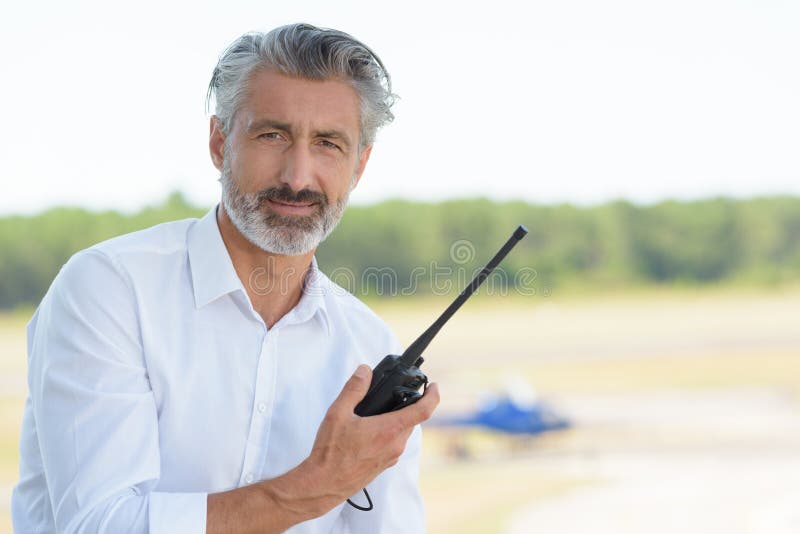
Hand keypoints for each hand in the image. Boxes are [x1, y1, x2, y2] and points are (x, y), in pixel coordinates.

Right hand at [302, 364, 439, 508]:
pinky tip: (368, 431)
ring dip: (395, 420)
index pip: (424, 410)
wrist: (324, 484)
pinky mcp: (384, 465)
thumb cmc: (331, 452)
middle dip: (406, 405)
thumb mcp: (338, 413)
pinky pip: (393, 444)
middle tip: (393, 395)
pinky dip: (388, 433)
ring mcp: (391, 457)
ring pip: (402, 432)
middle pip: (411, 419)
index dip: (433, 395)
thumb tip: (364, 371)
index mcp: (390, 429)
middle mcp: (396, 444)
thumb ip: (354, 389)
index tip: (434, 386)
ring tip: (376, 413)